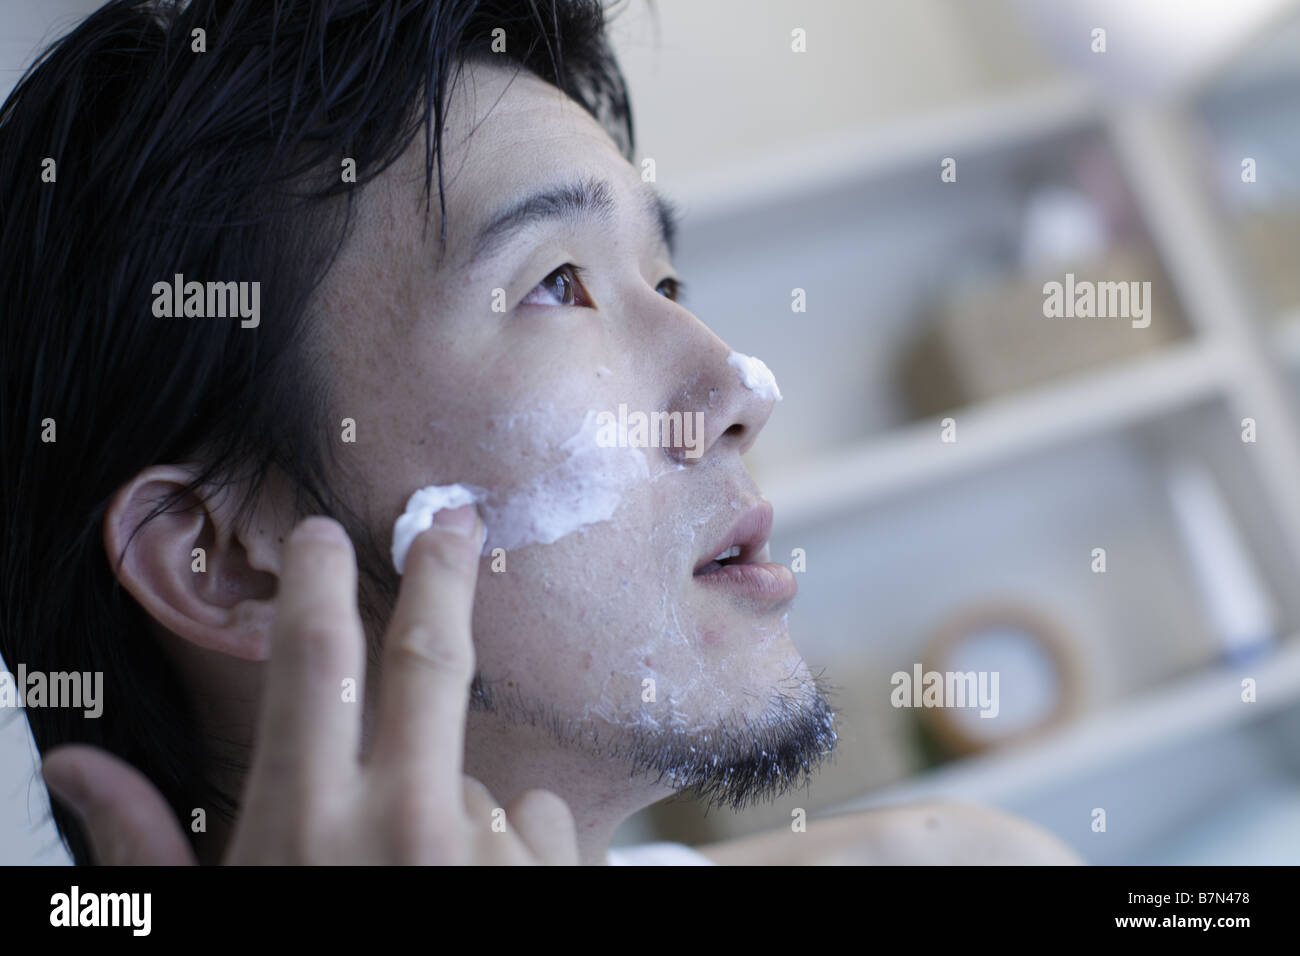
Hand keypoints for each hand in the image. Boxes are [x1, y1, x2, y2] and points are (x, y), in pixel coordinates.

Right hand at [42, 506, 578, 864]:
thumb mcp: (201, 929)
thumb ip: (140, 847)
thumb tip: (76, 761)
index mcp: (307, 828)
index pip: (314, 660)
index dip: (316, 582)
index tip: (321, 536)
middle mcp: (408, 825)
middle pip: (431, 660)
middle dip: (441, 576)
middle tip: (454, 519)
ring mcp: (488, 853)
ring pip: (473, 776)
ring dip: (445, 805)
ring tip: (410, 885)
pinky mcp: (552, 877)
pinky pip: (528, 824)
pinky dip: (499, 842)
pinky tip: (471, 892)